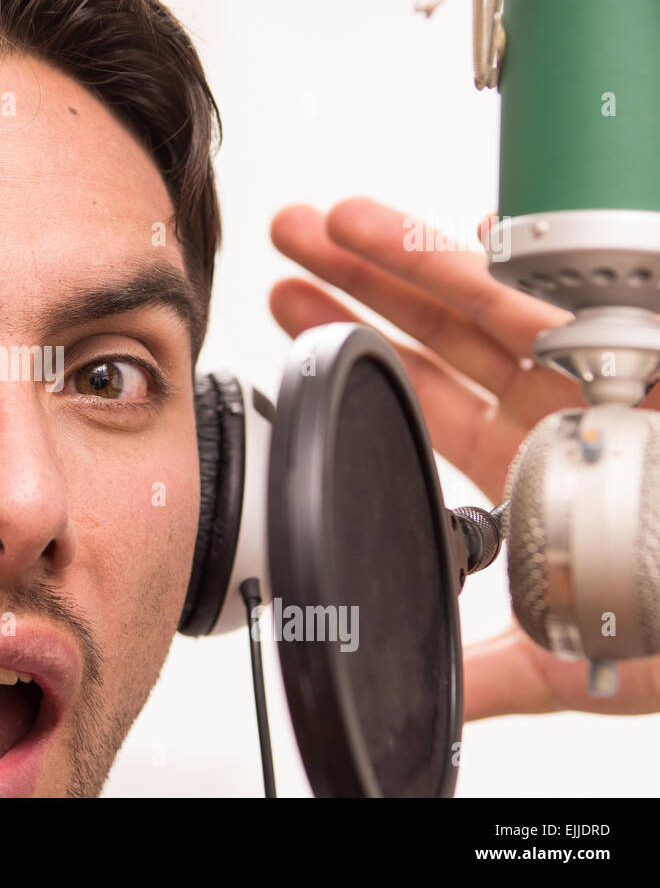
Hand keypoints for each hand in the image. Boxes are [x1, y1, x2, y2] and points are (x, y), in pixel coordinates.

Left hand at [268, 197, 659, 719]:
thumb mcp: (580, 656)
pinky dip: (537, 259)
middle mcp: (564, 406)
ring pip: (496, 297)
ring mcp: (616, 368)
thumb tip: (414, 685)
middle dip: (364, 283)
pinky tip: (476, 227)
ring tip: (338, 221)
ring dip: (415, 254)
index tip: (290, 318)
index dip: (356, 354)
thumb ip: (492, 668)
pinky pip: (597, 290)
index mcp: (533, 465)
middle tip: (291, 241)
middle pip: (441, 331)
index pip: (423, 397)